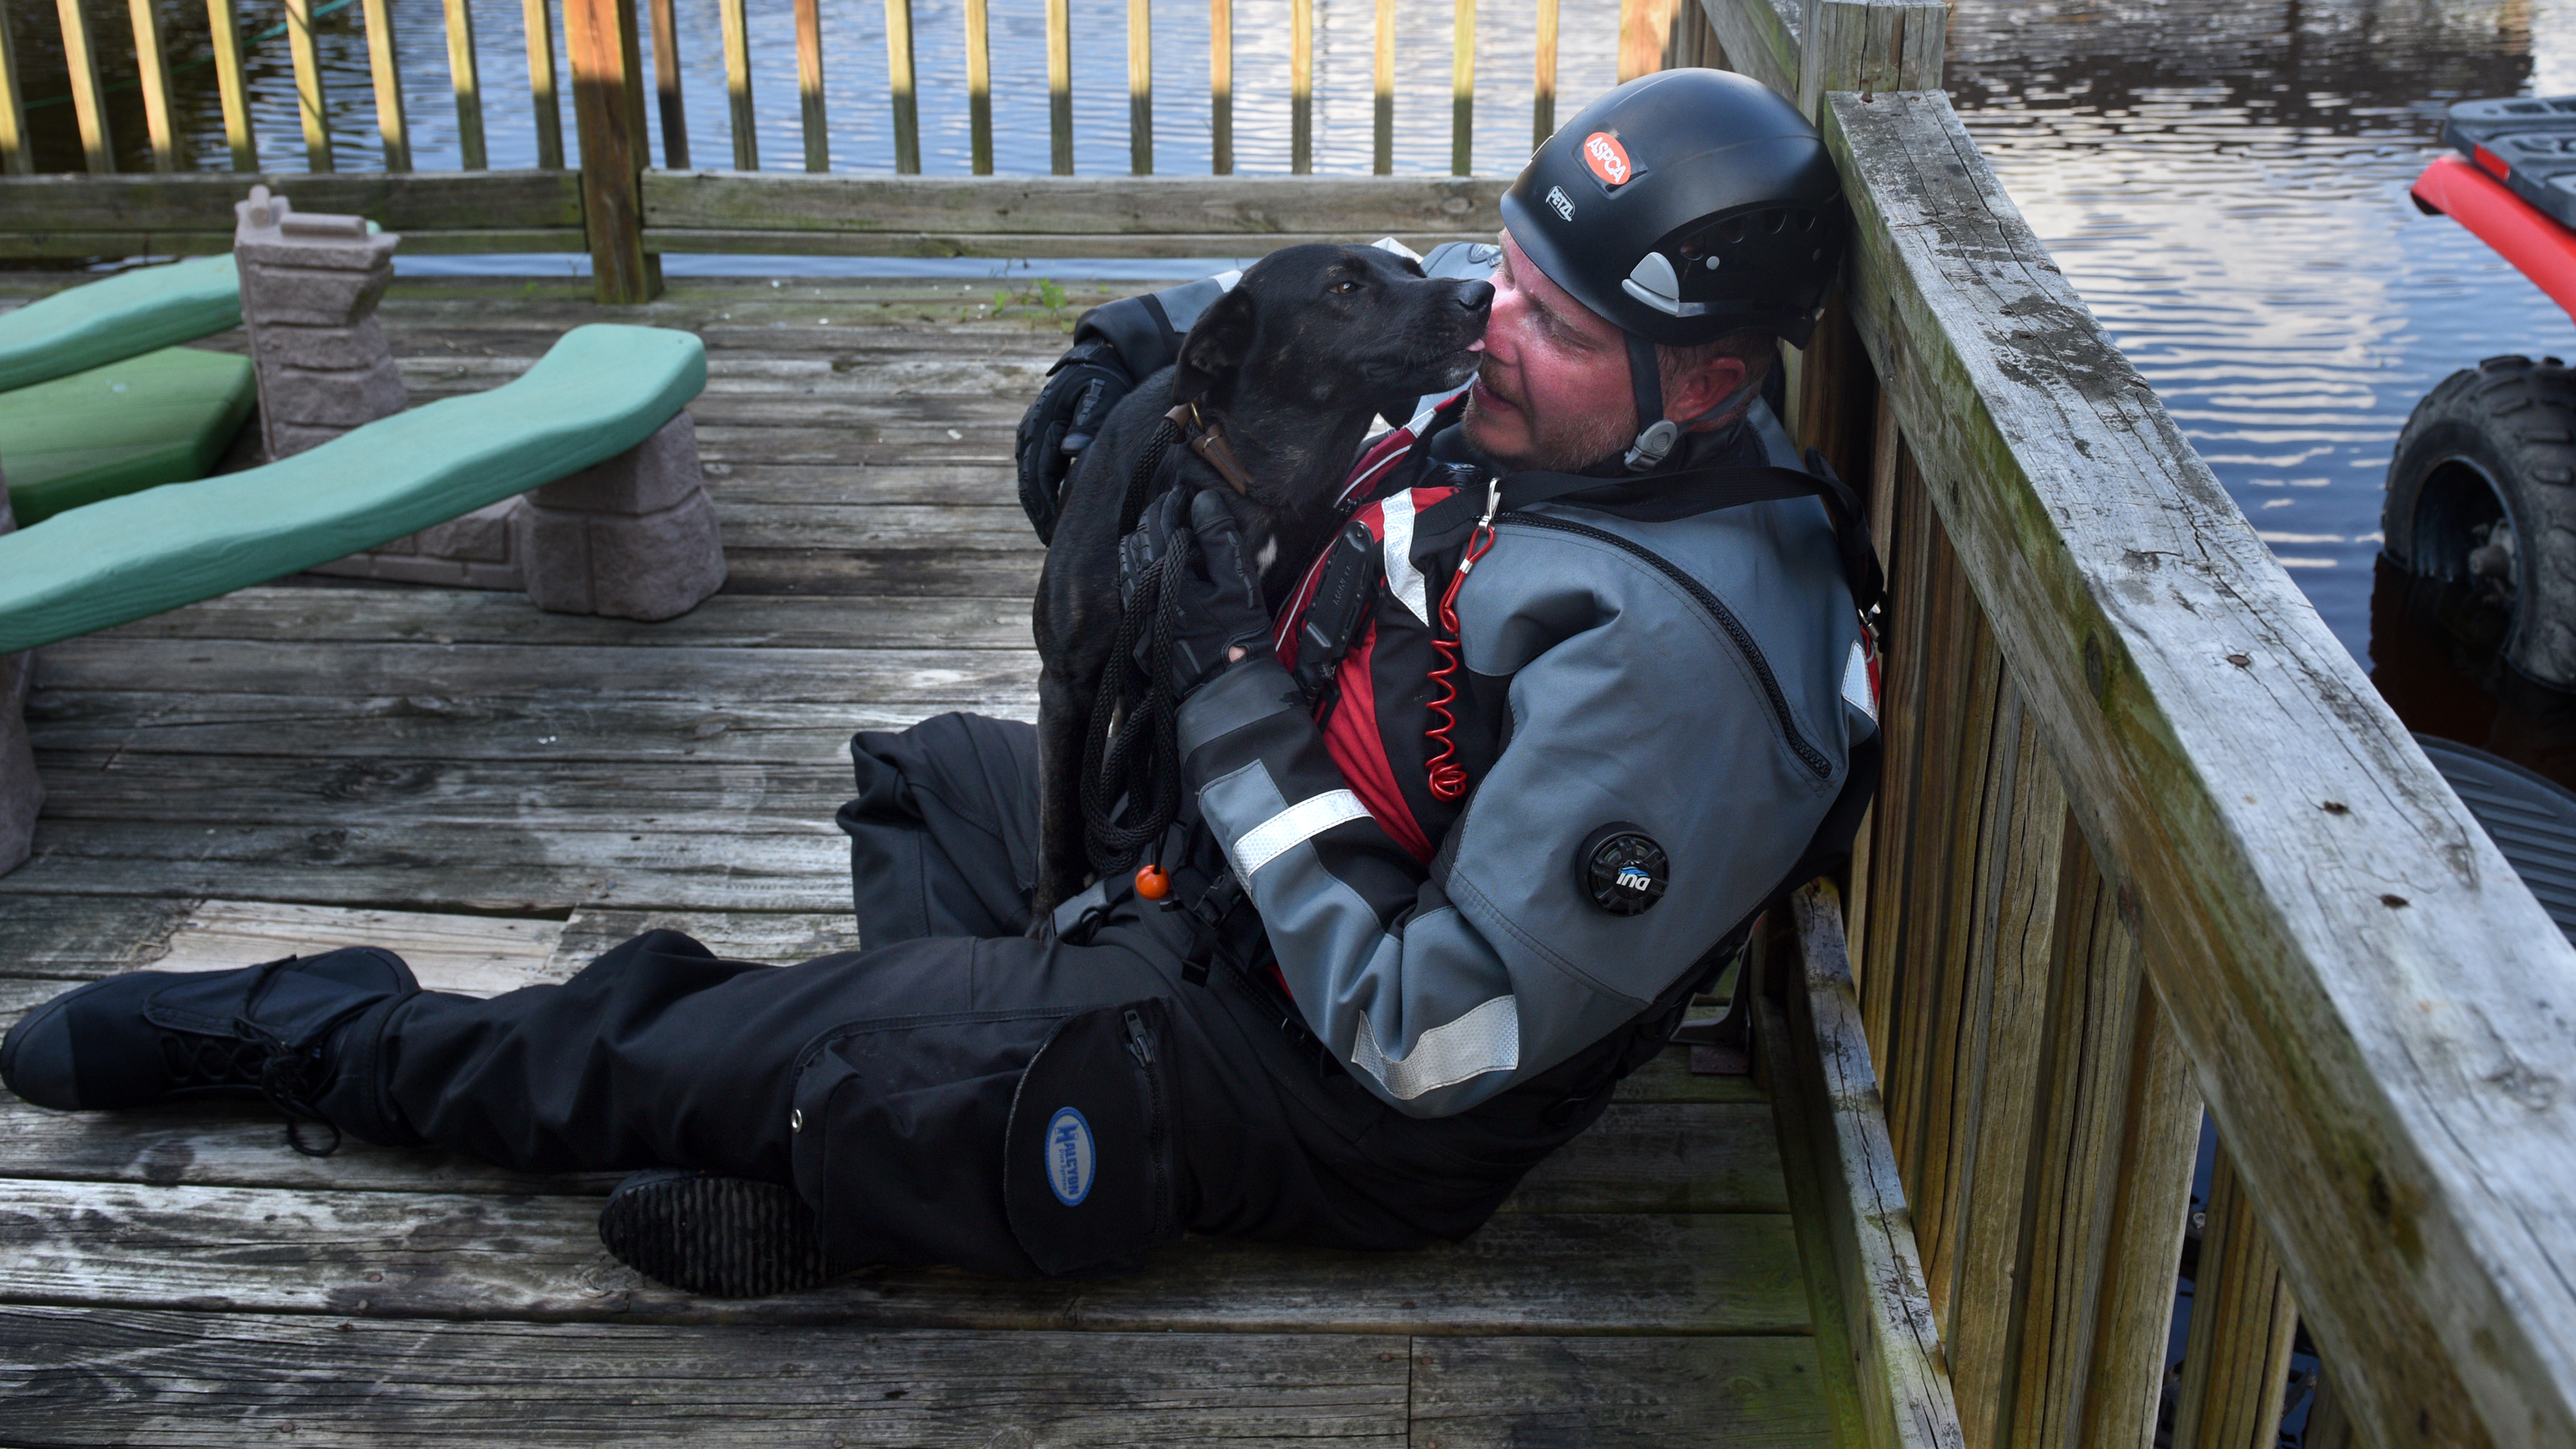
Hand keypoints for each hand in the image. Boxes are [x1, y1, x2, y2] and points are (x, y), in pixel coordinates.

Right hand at [1014, 341, 1133, 544]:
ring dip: (1038, 506)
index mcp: (1041, 424)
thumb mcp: (1101, 397)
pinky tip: (1054, 510)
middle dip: (1038, 514)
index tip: (1054, 533)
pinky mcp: (1039, 438)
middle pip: (1028, 483)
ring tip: (1051, 533)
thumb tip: (1069, 451)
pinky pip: (1035, 472)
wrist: (1099, 360)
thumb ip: (1086, 424)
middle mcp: (1030, 431)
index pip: (1037, 476)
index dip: (1043, 507)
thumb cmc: (1103, 380)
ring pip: (1029, 480)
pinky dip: (1041, 493)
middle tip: (1051, 542)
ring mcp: (1032, 435)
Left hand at [1121, 488, 1273, 699]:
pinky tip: (1160, 570)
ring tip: (1166, 536)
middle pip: (1136, 544)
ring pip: (1129, 567)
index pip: (1156, 525)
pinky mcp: (1137, 636)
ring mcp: (1135, 616)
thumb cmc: (1236, 639)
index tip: (1184, 495)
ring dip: (1144, 546)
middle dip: (1153, 522)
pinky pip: (1131, 591)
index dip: (1171, 504)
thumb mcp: (1237, 582)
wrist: (1224, 695)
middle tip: (1174, 510)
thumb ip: (1218, 537)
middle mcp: (1140, 594)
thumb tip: (1203, 500)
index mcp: (1162, 576)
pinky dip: (1141, 571)